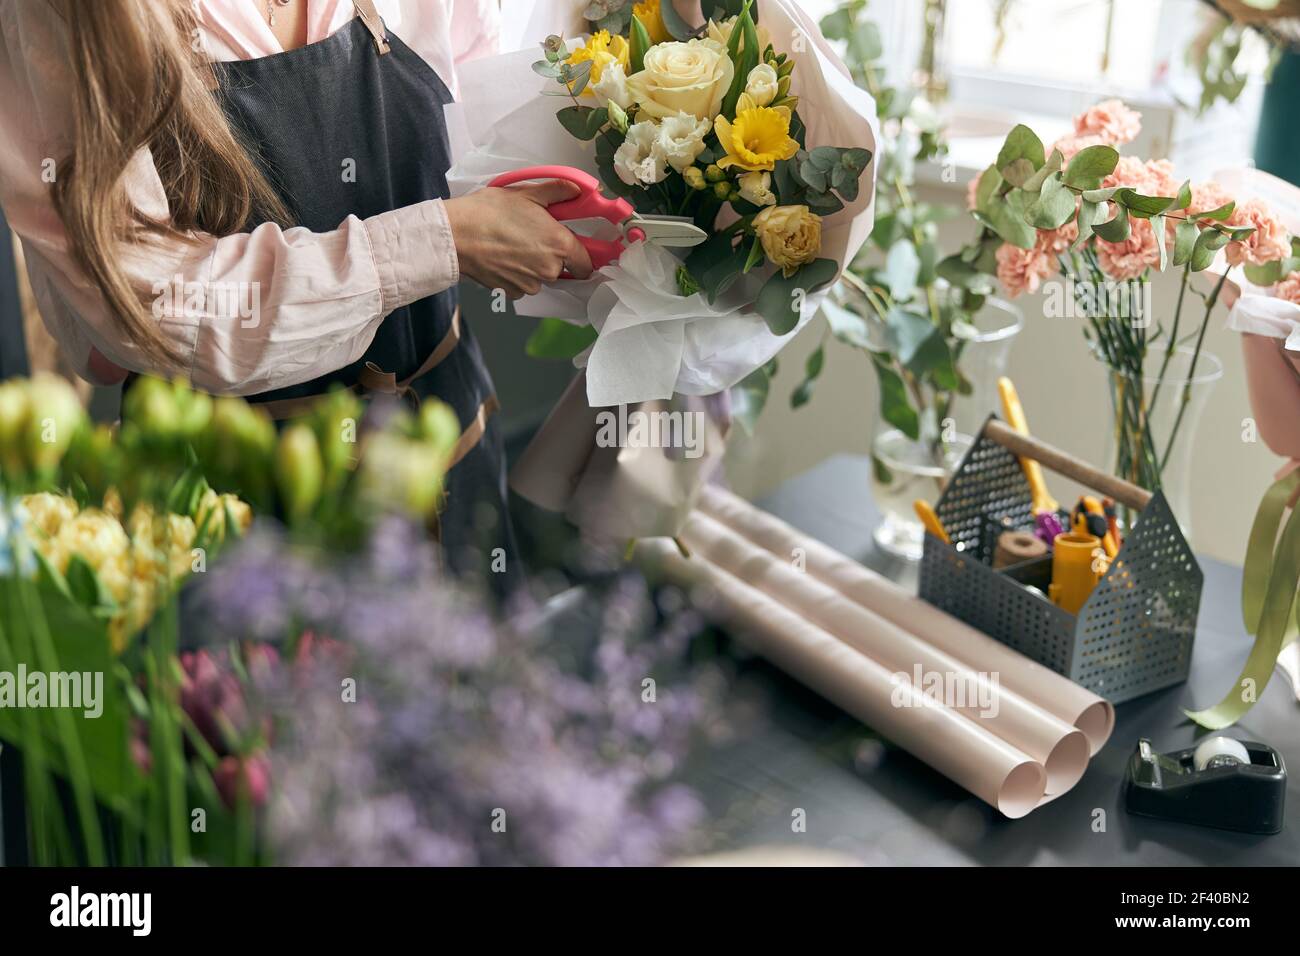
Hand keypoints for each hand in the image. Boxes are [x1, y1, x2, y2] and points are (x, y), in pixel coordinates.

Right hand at [445, 180, 593, 298]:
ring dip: (532, 266)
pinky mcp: (512, 293)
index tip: (573, 247)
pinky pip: (522, 285)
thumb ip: (558, 191)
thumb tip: (578, 190)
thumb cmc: (490, 212)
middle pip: (561, 269)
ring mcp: (530, 284)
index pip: (586, 263)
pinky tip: (502, 257)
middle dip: (551, 256)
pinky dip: (516, 275)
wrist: (456, 236)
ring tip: (512, 244)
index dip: (581, 255)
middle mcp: (549, 270)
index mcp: (560, 245)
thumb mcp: (527, 193)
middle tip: (532, 236)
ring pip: (540, 277)